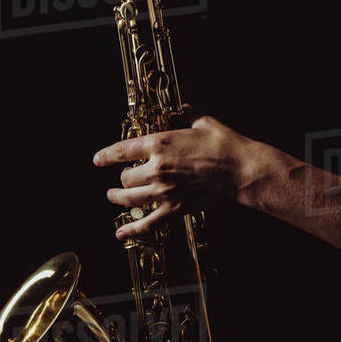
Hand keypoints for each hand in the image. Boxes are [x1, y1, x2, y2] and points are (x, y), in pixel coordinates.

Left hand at [93, 106, 256, 239]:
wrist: (242, 171)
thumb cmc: (225, 145)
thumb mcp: (204, 122)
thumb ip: (187, 114)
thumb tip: (183, 109)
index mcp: (160, 143)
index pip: (122, 150)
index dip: (106, 156)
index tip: (98, 160)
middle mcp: (157, 168)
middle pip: (125, 178)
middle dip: (121, 178)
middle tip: (122, 179)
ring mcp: (164, 191)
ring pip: (129, 199)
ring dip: (118, 198)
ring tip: (113, 196)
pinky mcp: (175, 209)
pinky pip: (148, 223)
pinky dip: (132, 230)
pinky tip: (120, 232)